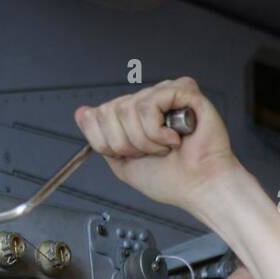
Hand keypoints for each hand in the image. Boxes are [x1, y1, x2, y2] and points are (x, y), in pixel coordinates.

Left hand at [74, 77, 235, 210]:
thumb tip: (82, 113)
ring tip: (165, 147)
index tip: (130, 155)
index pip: (98, 115)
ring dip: (145, 140)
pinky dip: (157, 130)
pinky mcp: (183, 90)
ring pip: (128, 108)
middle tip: (151, 152)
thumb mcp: (121, 164)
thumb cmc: (171, 179)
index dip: (108, 142)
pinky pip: (150, 103)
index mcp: (132, 117)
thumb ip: (100, 139)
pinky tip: (174, 137)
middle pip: (110, 111)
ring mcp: (165, 93)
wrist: (198, 187)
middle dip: (126, 143)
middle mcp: (147, 102)